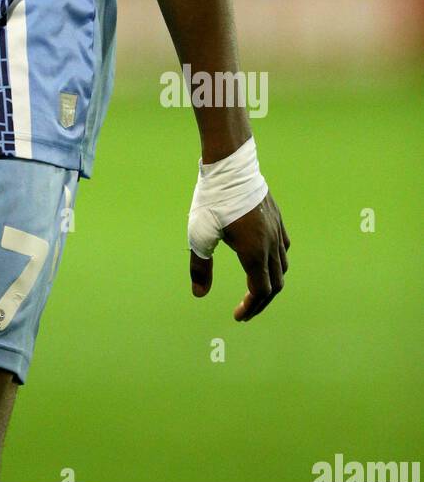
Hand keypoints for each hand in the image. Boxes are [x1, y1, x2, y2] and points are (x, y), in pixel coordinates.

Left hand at [190, 191, 289, 320]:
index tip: (237, 316)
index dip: (251, 307)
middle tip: (245, 311)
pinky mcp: (277, 218)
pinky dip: (277, 263)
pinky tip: (263, 261)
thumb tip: (198, 295)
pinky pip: (284, 248)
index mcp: (255, 252)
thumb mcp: (200, 234)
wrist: (230, 166)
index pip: (260, 291)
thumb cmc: (212, 200)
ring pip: (282, 267)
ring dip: (270, 283)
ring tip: (254, 290)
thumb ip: (200, 266)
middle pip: (275, 284)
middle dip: (260, 302)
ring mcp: (278, 230)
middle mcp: (272, 244)